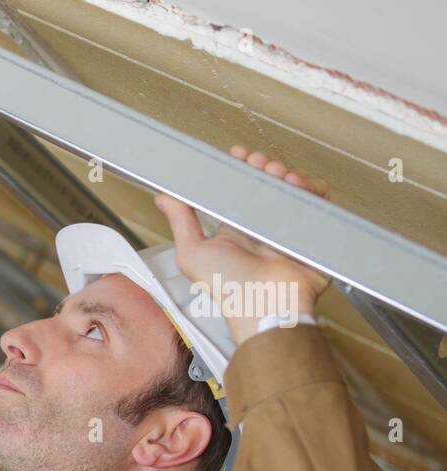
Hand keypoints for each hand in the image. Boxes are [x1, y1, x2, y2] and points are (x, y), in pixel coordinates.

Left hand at [155, 146, 331, 343]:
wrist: (267, 304)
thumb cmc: (228, 288)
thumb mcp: (193, 252)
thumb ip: (180, 222)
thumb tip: (163, 198)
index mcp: (234, 229)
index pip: (238, 190)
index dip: (239, 170)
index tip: (237, 156)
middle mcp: (260, 227)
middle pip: (266, 184)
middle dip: (264, 167)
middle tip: (259, 162)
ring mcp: (287, 228)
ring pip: (291, 189)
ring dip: (286, 174)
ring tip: (278, 174)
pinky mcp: (311, 232)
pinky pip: (316, 204)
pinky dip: (311, 189)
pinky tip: (301, 185)